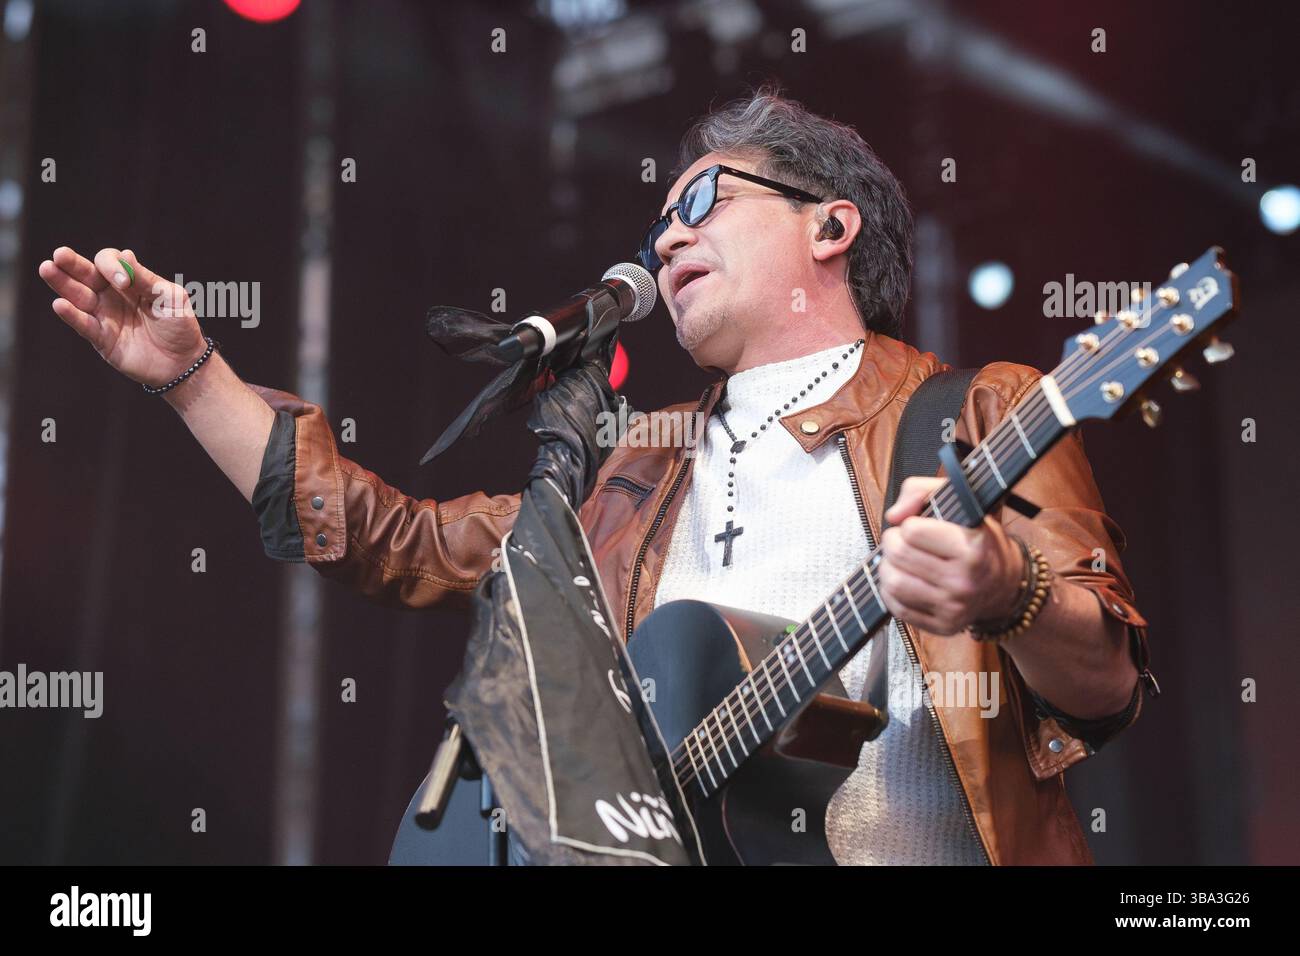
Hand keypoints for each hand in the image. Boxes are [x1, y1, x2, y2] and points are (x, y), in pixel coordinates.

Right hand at [38, 246, 206, 387]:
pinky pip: (83, 325)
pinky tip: (59, 304)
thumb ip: (147, 279)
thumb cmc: (180, 326)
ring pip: (77, 296)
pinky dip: (72, 315)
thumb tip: (126, 255)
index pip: (108, 262)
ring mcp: (104, 316)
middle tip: (59, 255)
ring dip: (62, 283)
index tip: (124, 282)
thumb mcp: (170, 298)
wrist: (184, 362)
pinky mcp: (101, 339)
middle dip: (71, 264)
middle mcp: (111, 296)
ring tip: (47, 269)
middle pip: (86, 275)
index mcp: (129, 281)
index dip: (111, 267)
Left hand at [878, 476, 1024, 635]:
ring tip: (901, 561)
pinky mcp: (943, 626)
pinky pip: (897, 608)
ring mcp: (954, 608)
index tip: (916, 526)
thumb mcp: (958, 501)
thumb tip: (894, 516)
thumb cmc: (977, 539)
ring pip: (893, 583)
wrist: (1004, 583)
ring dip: (887, 567)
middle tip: (901, 541)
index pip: (912, 531)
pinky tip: (906, 581)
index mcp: (973, 548)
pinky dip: (891, 593)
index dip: (908, 524)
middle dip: (892, 542)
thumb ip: (920, 491)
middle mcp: (965, 581)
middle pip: (898, 555)